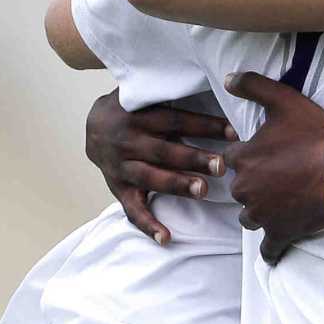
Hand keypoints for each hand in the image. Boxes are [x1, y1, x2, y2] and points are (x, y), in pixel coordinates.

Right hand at [85, 90, 234, 244]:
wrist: (91, 125)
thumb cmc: (134, 109)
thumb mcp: (147, 95)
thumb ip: (172, 95)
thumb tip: (218, 86)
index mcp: (139, 116)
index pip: (176, 120)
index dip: (204, 125)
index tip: (233, 132)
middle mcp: (128, 141)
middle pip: (164, 150)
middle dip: (193, 158)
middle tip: (221, 165)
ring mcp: (121, 167)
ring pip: (150, 177)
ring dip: (176, 184)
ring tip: (202, 190)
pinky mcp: (118, 188)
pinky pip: (132, 209)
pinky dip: (148, 225)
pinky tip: (166, 238)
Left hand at [224, 72, 323, 263]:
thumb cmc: (315, 137)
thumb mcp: (285, 101)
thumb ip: (253, 85)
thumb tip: (228, 78)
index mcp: (243, 159)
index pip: (231, 158)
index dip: (247, 154)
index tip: (264, 153)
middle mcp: (246, 189)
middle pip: (240, 188)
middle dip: (254, 183)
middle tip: (279, 176)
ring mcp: (262, 214)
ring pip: (250, 215)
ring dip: (261, 210)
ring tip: (282, 202)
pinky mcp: (280, 232)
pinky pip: (269, 248)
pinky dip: (271, 250)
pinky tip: (274, 251)